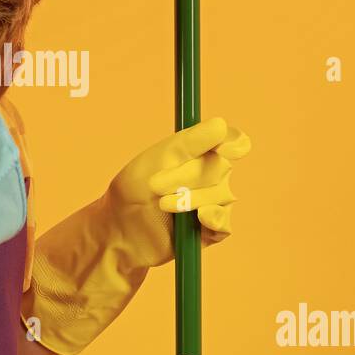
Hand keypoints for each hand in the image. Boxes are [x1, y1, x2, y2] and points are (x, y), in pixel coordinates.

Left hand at [105, 117, 249, 264]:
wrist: (120, 228)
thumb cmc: (135, 189)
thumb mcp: (158, 158)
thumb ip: (190, 141)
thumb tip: (220, 125)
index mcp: (202, 151)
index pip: (232, 141)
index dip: (234, 142)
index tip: (225, 149)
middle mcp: (213, 175)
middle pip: (220, 168)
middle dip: (186, 176)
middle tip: (156, 184)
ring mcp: (214, 202)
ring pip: (222, 196)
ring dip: (190, 199)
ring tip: (162, 205)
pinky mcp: (212, 230)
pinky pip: (224, 224)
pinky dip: (212, 220)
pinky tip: (197, 219)